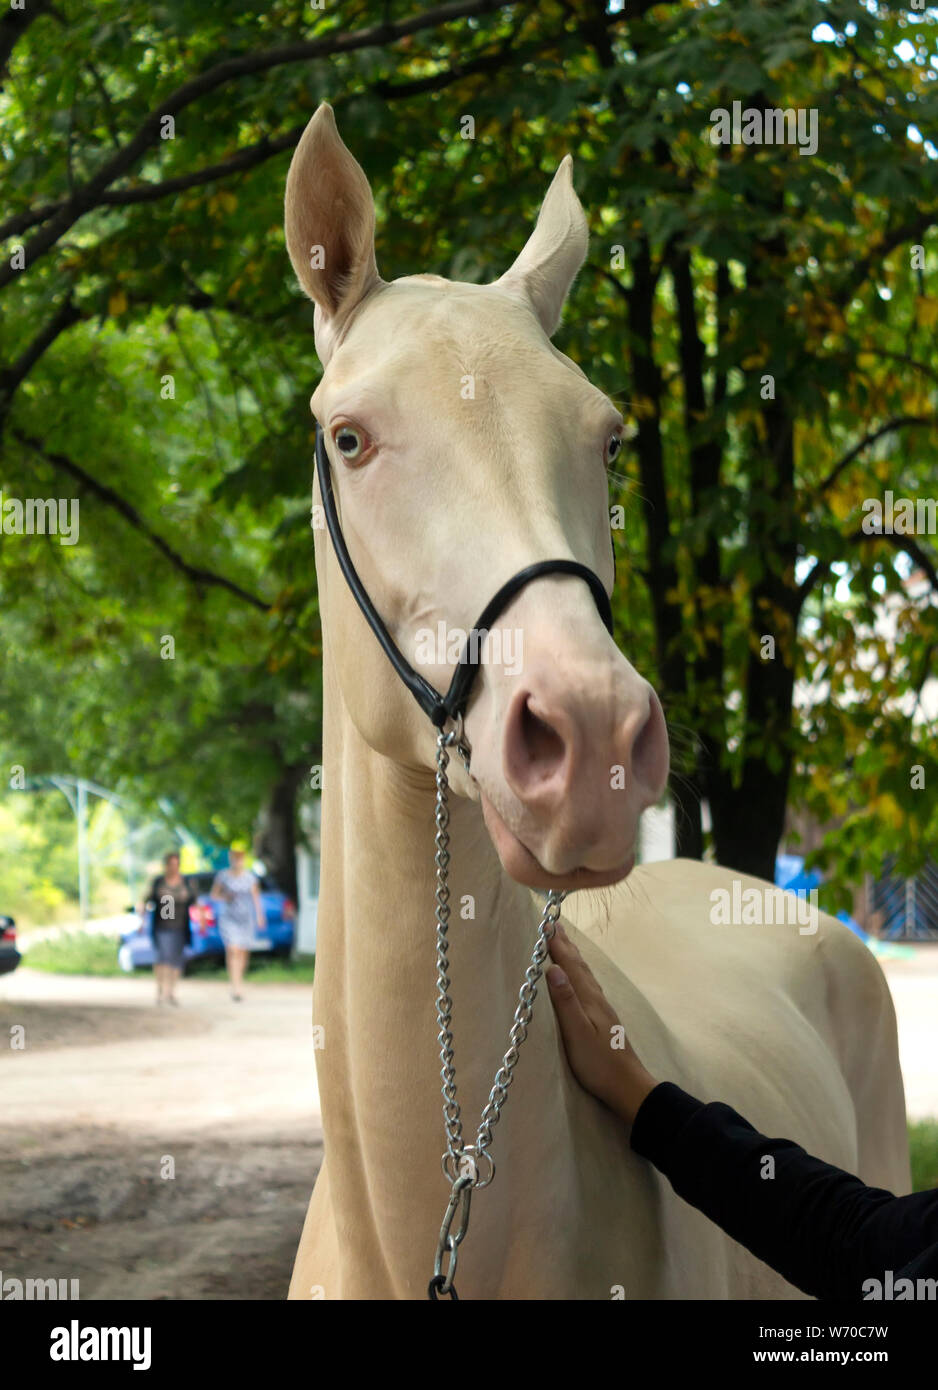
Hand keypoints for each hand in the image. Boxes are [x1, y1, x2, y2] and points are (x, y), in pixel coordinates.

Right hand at [546, 923, 657, 1124]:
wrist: (627, 1085)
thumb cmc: (599, 1063)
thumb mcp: (577, 1034)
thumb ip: (566, 1002)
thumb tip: (553, 969)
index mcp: (588, 999)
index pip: (569, 966)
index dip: (558, 945)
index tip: (546, 923)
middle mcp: (595, 998)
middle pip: (578, 965)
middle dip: (565, 944)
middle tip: (554, 924)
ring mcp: (601, 1008)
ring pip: (585, 974)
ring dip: (573, 956)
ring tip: (565, 942)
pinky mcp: (602, 1019)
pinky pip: (587, 985)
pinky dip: (579, 972)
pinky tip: (580, 978)